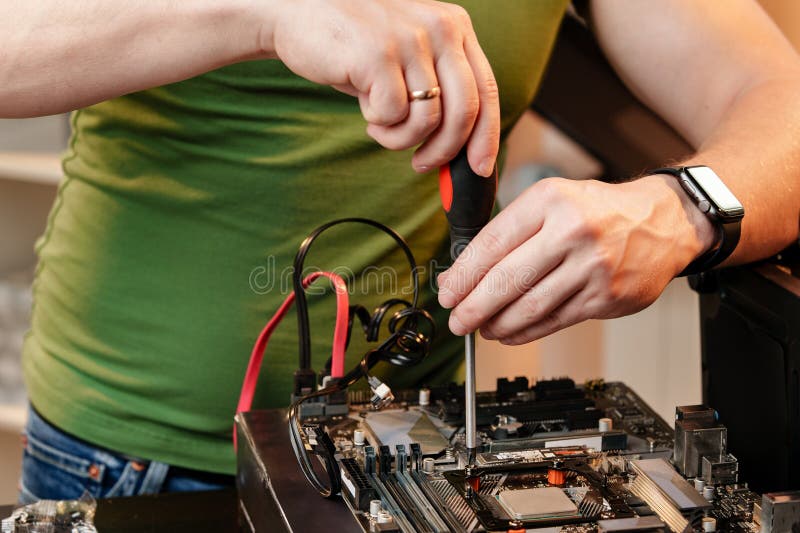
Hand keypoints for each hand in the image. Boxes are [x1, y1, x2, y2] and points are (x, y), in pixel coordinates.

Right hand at [262, 0, 499, 175]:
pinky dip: (379, 125)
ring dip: (402, 138)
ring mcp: (409, 39)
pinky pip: (393, 116)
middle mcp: (439, 28)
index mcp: (454, 25)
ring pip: (428, 120)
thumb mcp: (408, 55)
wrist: (296, 10)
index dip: (486, 136)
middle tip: (422, 164)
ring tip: (379, 124)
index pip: (486, 89)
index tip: (479, 168)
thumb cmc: (355, 42)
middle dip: (445, 151)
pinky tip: (364, 106)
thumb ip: (438, 86)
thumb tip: (461, 148)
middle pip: (465, 111)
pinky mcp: (378, 55)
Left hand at [436, 175, 715, 343]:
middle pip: (508, 278)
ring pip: (531, 305)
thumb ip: (510, 232)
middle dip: (473, 306)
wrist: (664, 222)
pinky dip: (526, 331)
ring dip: (497, 323)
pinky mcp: (606, 297)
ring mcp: (592, 267)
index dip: (464, 273)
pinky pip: (555, 321)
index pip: (493, 242)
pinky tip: (509, 333)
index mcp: (550, 201)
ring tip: (480, 328)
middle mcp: (572, 232)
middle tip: (456, 319)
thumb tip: (463, 272)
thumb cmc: (600, 212)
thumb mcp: (553, 200)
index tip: (447, 291)